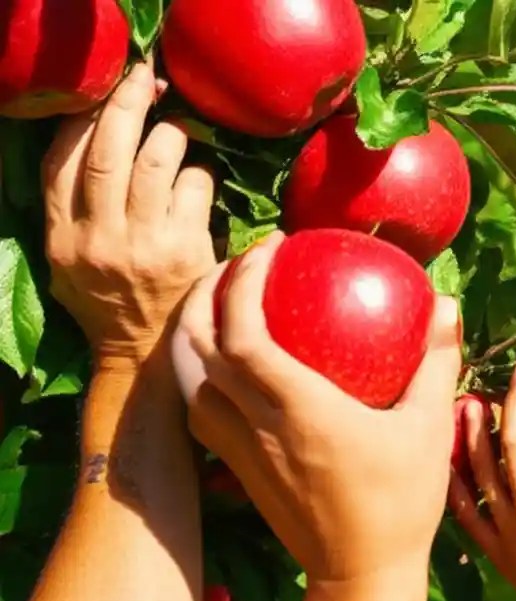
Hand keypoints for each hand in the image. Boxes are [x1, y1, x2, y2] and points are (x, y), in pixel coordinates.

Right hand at [43, 63, 213, 365]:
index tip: (101, 92)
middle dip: (127, 104)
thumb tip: (87, 138)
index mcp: (62, 238)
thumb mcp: (68, 262)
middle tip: (146, 77)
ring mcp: (145, 244)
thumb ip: (70, 210)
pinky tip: (198, 181)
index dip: (81, 120)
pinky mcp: (187, 250)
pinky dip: (199, 174)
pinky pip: (196, 187)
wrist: (147, 354)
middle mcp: (99, 238)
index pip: (61, 163)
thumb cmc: (109, 301)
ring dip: (170, 135)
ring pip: (156, 162)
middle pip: (108, 152)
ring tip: (175, 133)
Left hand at [177, 234, 461, 580]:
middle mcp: (258, 426)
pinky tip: (230, 370)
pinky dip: (204, 381)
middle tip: (238, 265)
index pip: (244, 332)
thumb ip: (436, 361)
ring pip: (192, 382)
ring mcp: (242, 451)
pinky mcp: (239, 472)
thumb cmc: (403, 501)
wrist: (362, 574)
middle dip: (207, 294)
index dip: (241, 282)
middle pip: (201, 348)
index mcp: (298, 408)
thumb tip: (448, 304)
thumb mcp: (430, 425)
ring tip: (224, 308)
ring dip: (198, 336)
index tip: (267, 248)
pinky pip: (204, 415)